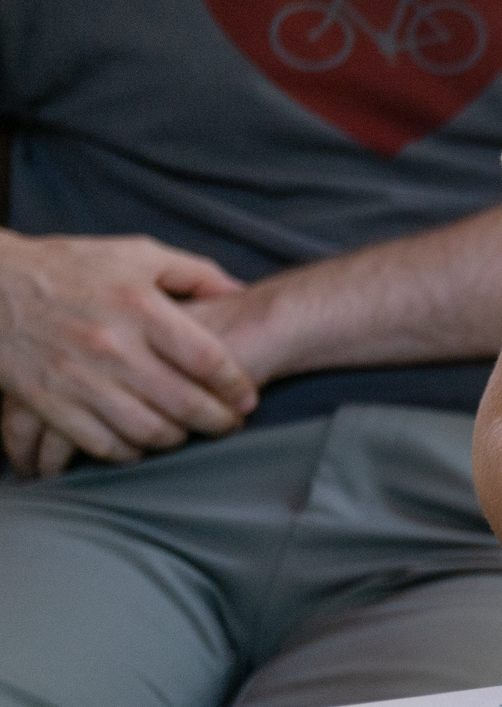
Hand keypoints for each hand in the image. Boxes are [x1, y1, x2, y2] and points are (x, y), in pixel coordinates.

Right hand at [0, 232, 257, 475]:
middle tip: (229, 423)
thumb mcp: (136, 254)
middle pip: (183, 403)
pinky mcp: (49, 402)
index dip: (237, 385)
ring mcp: (79, 379)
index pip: (207, 359)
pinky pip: (100, 443)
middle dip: (217, 421)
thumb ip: (193, 272)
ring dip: (176, 439)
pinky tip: (140, 444)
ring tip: (187, 433)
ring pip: (146, 430)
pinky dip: (128, 452)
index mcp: (140, 308)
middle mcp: (113, 347)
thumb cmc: (70, 266)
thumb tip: (238, 289)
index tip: (247, 398)